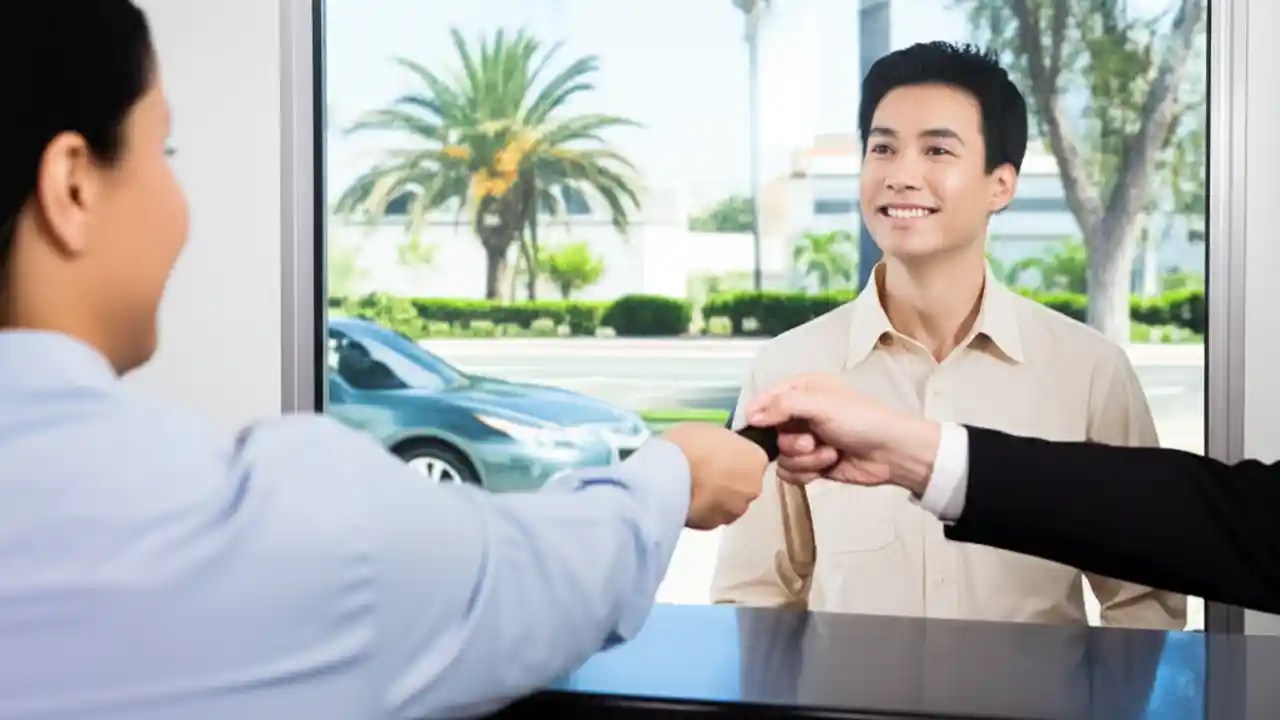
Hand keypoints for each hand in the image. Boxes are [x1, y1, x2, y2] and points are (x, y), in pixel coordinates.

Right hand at [660, 422, 765, 529]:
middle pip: (743, 484)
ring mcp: (735, 510)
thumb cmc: (689, 445)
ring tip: (692, 488)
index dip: (734, 458)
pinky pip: (711, 516)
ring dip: (716, 498)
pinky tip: (685, 500)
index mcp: (756, 459)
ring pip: (729, 503)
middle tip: (704, 472)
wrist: (666, 476)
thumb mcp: (710, 430)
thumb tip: (721, 452)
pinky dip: (702, 510)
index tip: (717, 456)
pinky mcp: (714, 526)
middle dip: (728, 480)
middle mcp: (753, 487)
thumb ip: (723, 444)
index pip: (752, 459)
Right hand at [743, 373, 940, 495]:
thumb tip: (751, 416)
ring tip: (829, 454)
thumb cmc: (860, 420)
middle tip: (812, 441)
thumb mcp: (821, 404)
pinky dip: (806, 473)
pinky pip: (790, 473)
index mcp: (801, 390)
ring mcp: (805, 441)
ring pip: (780, 456)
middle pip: (770, 433)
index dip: (758, 414)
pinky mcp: (811, 465)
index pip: (765, 399)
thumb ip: (783, 406)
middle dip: (792, 442)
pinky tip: (826, 467)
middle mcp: (799, 414)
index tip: (755, 428)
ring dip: (804, 460)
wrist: (892, 453)